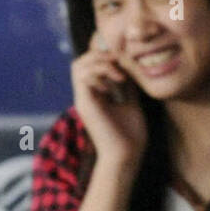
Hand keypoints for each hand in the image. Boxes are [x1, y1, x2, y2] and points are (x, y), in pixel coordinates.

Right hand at [70, 32, 147, 162]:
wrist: (127, 155)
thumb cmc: (130, 134)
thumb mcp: (130, 102)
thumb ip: (127, 86)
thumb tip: (131, 69)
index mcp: (95, 95)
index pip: (90, 64)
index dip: (105, 56)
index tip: (125, 61)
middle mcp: (86, 95)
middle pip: (80, 61)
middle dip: (101, 55)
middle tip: (121, 64)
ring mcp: (83, 99)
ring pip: (78, 66)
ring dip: (101, 63)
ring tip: (119, 76)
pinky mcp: (85, 105)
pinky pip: (83, 78)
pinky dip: (99, 75)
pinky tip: (114, 85)